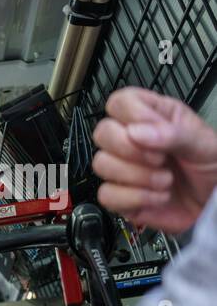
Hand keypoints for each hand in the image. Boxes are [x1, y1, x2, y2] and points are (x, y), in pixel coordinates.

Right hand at [92, 87, 216, 232]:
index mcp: (153, 116)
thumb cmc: (212, 167)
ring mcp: (123, 169)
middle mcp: (132, 140)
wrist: (215, 203)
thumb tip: (135, 132)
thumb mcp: (203, 143)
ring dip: (138, 176)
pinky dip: (135, 198)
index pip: (120, 102)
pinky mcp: (120, 197)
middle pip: (102, 132)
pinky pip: (106, 195)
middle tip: (160, 159)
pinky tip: (158, 197)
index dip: (133, 116)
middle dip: (130, 149)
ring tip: (165, 181)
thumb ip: (172, 133)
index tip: (156, 133)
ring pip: (101, 164)